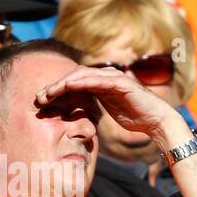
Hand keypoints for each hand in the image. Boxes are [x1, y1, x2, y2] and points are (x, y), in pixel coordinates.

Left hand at [35, 65, 186, 150]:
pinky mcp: (121, 82)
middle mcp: (105, 77)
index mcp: (100, 84)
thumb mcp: (107, 112)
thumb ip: (93, 107)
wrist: (156, 121)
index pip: (74, 83)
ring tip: (49, 92)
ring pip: (83, 75)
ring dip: (64, 82)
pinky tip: (69, 85)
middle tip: (39, 96)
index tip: (41, 100)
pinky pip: (98, 79)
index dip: (57, 89)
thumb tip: (75, 115)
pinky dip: (82, 81)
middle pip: (74, 76)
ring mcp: (113, 77)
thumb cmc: (134, 117)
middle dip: (55, 85)